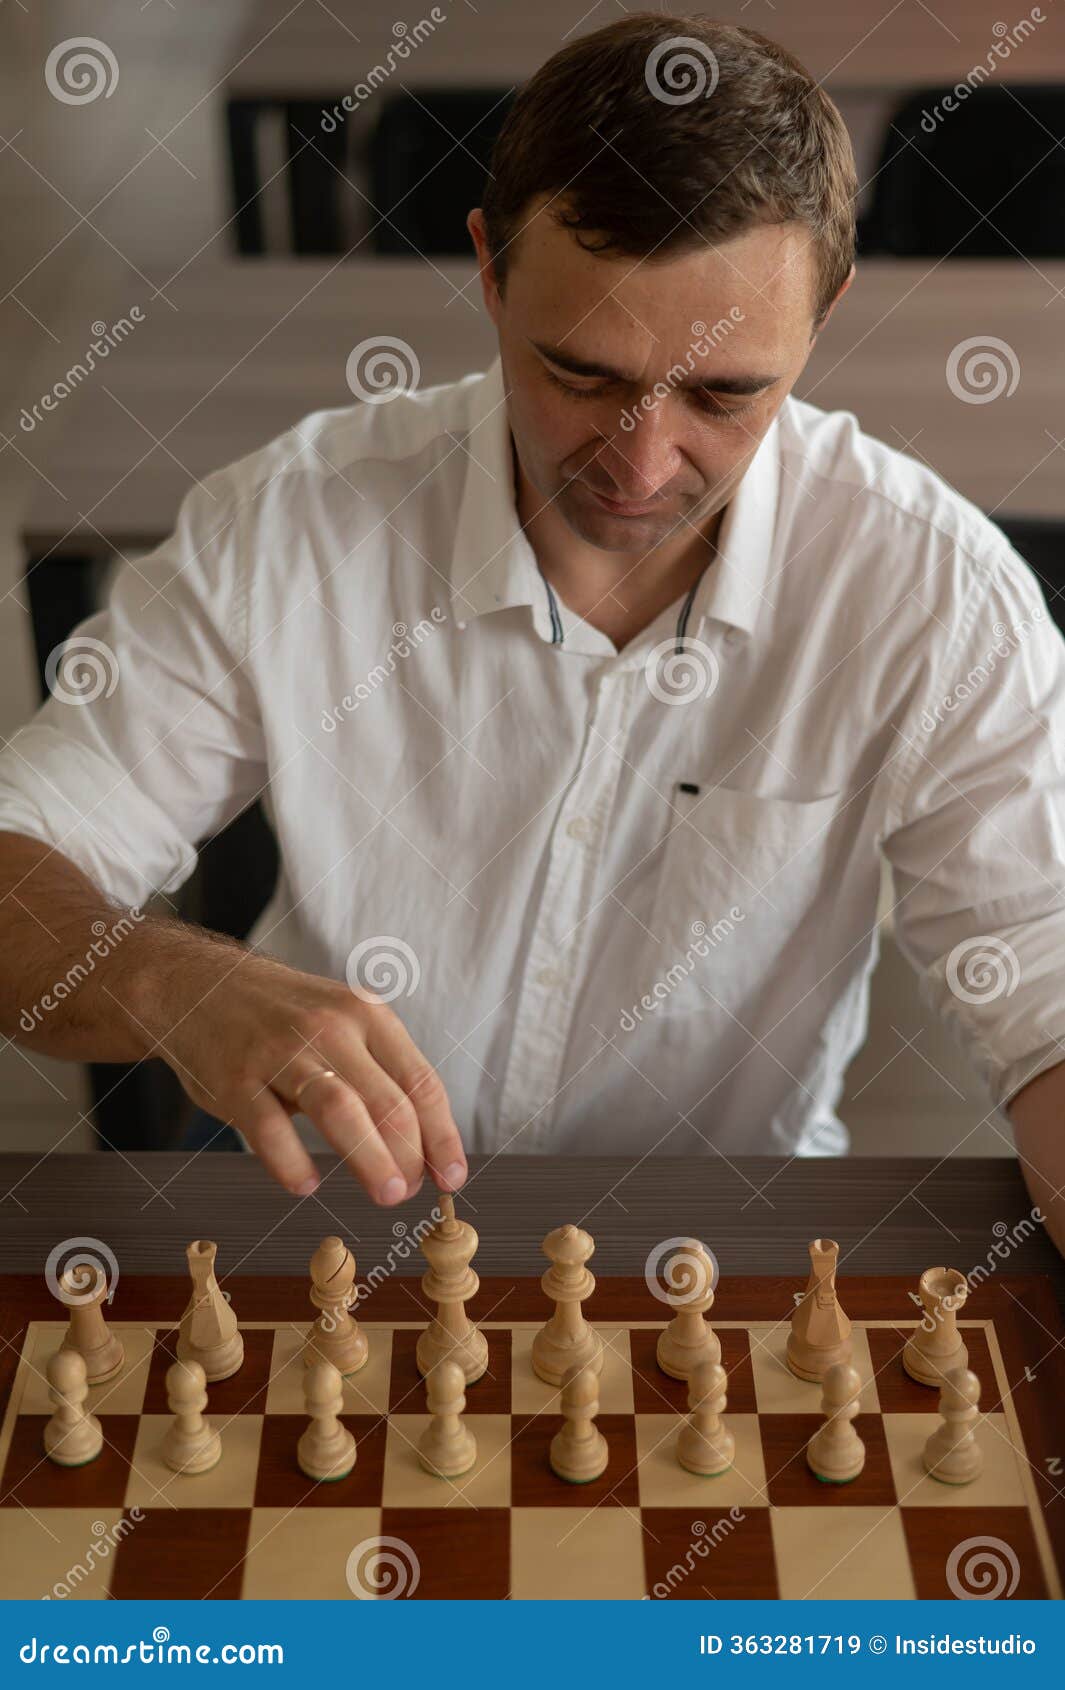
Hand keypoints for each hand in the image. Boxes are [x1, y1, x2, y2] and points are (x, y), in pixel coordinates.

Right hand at [148, 946, 466, 1204]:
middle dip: (410, 1156)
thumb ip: (378, 1074)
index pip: (421, 1083)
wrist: (200, 986)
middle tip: (409, 1193)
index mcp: (367, 1015)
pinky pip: (270, 1130)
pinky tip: (306, 1184)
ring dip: (371, 1159)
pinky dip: (292, 1164)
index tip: (451, 1177)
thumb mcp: (343, 1023)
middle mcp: (331, 1027)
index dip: (443, 1137)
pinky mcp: (235, 1078)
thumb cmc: (285, 1019)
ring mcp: (281, 1051)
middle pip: (388, 1101)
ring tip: (386, 1194)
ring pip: (340, 1110)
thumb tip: (423, 1149)